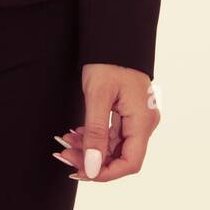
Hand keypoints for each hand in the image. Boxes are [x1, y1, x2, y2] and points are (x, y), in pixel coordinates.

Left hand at [52, 64, 159, 182]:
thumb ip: (96, 133)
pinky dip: (94, 136)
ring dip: (90, 148)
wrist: (113, 36)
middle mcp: (144, 123)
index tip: (81, 171)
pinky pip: (113, 133)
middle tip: (65, 153)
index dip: (106, 173)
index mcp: (142, 121)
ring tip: (66, 141)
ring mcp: (137, 118)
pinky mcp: (128, 112)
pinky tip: (76, 133)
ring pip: (114, 146)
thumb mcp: (97, 96)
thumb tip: (92, 168)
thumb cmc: (108, 61)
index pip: (130, 163)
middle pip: (121, 156)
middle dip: (92, 159)